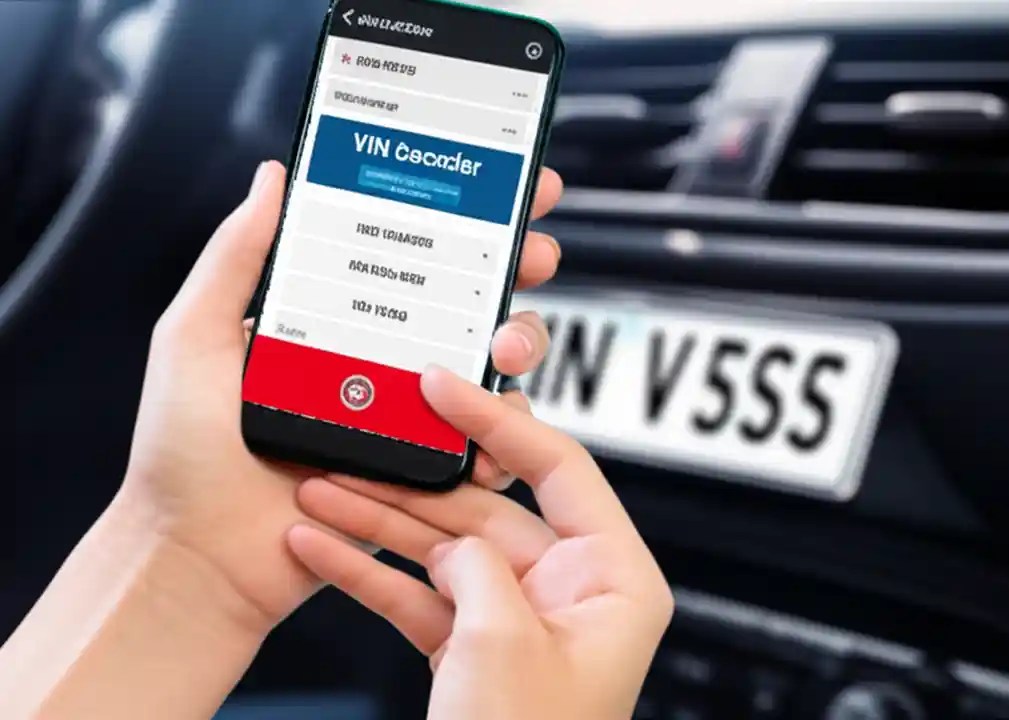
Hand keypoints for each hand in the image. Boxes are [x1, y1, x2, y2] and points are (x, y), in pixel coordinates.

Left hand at [119, 160, 563, 631]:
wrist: (198, 556)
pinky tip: (489, 430)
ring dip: (521, 346)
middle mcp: (382, 362)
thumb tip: (273, 177)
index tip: (509, 188)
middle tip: (535, 257)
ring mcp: (408, 419)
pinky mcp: (425, 473)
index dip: (468, 220)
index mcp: (337, 321)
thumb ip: (235, 256)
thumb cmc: (183, 451)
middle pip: (472, 303)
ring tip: (505, 350)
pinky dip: (502, 435)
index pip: (413, 255)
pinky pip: (486, 444)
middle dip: (519, 271)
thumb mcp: (195, 336)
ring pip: (493, 369)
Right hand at [285, 367, 674, 719]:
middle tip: (358, 448)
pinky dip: (372, 575)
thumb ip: (479, 563)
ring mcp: (523, 622)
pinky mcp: (476, 652)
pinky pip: (422, 597)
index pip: (561, 470)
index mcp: (617, 579)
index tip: (444, 387)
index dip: (498, 424)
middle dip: (414, 485)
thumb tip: (452, 540)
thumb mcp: (503, 640)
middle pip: (489, 509)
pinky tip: (319, 547)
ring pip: (445, 551)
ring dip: (379, 524)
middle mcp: (576, 593)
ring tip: (316, 494)